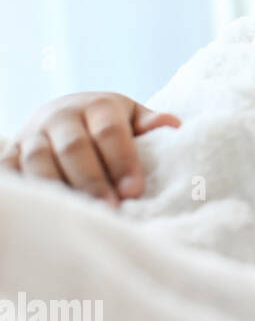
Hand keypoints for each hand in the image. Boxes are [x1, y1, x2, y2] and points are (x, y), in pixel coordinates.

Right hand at [0, 92, 179, 204]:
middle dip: (93, 180)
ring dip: (61, 188)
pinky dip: (26, 189)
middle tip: (112, 209)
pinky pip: (11, 171)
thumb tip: (173, 125)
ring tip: (82, 214)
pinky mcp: (10, 153)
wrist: (61, 113)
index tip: (135, 191)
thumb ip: (148, 123)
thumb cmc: (107, 122)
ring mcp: (32, 135)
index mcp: (96, 105)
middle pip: (74, 148)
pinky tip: (45, 210)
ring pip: (39, 161)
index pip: (109, 132)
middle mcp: (60, 116)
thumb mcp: (130, 116)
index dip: (122, 160)